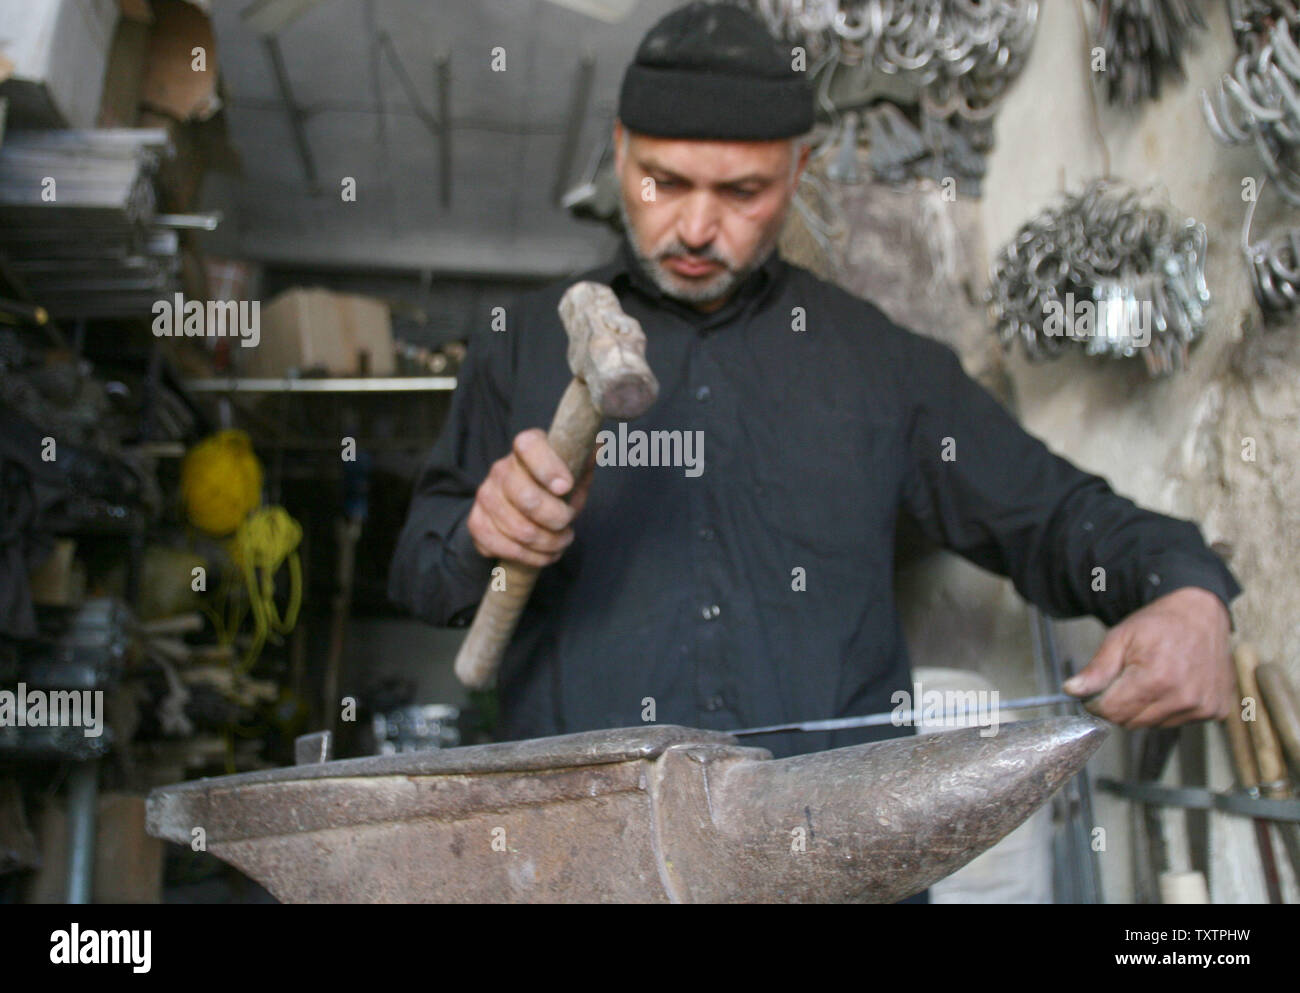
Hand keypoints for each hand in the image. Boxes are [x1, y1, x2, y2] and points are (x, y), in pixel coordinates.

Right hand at [466, 429, 594, 567]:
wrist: (522, 509)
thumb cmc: (555, 488)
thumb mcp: (576, 471)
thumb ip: (587, 459)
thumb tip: (604, 445)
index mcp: (526, 449)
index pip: (529, 446)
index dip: (547, 467)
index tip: (566, 487)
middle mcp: (500, 469)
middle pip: (526, 498)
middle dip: (556, 518)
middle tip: (568, 524)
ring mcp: (485, 496)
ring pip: (519, 529)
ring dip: (548, 543)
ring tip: (560, 542)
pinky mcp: (477, 523)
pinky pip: (503, 547)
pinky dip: (530, 557)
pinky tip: (544, 554)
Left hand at [1063, 587, 1233, 728]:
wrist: (1202, 614)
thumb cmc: (1159, 624)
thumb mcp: (1120, 638)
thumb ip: (1097, 669)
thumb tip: (1072, 691)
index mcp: (1156, 679)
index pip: (1112, 712)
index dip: (1097, 703)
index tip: (1098, 691)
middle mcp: (1183, 698)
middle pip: (1131, 722)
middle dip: (1120, 706)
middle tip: (1125, 680)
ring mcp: (1202, 707)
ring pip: (1153, 725)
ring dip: (1144, 708)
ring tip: (1151, 679)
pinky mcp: (1215, 711)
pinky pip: (1177, 722)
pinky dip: (1168, 709)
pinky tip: (1172, 685)